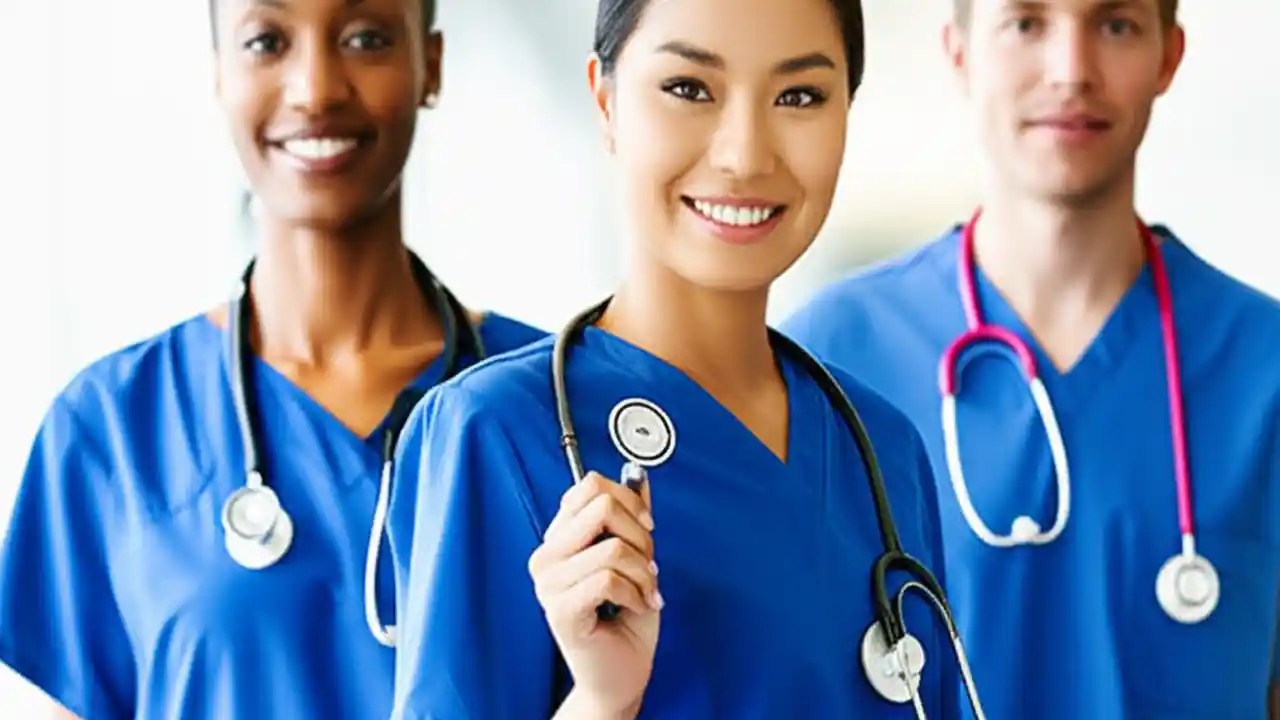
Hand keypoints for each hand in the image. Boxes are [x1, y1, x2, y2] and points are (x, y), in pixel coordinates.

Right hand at [529, 470, 660, 717]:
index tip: (646, 528)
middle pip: (601, 506)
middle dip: (640, 535)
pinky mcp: (560, 610)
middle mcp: (546, 556)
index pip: (589, 487)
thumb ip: (632, 518)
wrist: (620, 674)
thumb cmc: (625, 619)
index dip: (628, 501)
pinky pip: (607, 580)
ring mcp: (548, 584)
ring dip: (643, 572)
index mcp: (560, 538)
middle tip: (648, 564)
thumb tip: (638, 476)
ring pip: (611, 547)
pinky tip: (636, 606)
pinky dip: (636, 593)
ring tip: (646, 591)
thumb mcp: (635, 558)